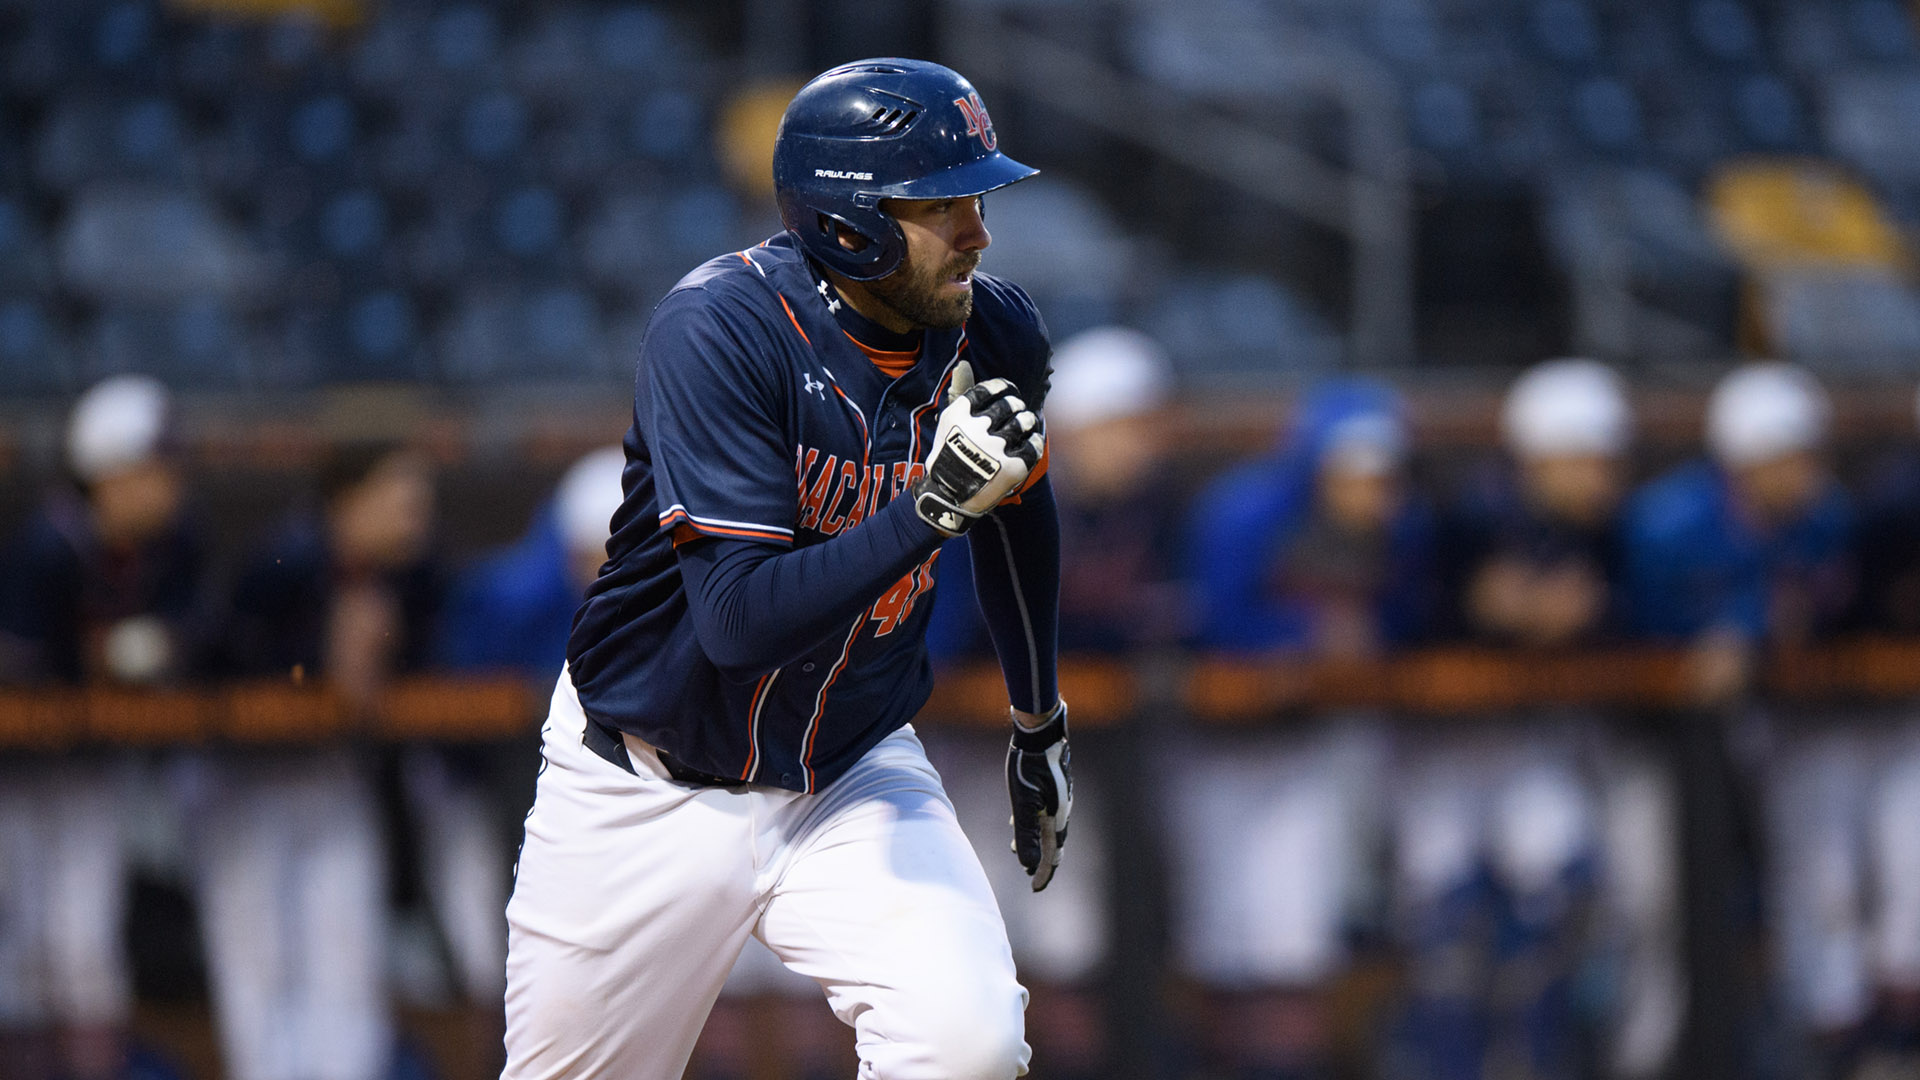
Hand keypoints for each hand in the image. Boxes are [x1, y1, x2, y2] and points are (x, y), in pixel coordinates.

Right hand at [911, 361, 1042, 536]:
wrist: (949, 499)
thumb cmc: (949, 457)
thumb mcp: (948, 424)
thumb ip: (960, 394)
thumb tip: (964, 364)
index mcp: (959, 415)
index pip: (989, 390)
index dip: (1003, 388)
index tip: (1008, 392)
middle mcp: (977, 430)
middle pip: (1009, 404)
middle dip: (1016, 406)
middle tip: (1017, 410)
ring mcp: (995, 450)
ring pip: (1023, 422)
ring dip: (1026, 420)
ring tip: (1024, 424)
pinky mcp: (1012, 468)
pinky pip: (1033, 445)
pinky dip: (1034, 440)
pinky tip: (1030, 442)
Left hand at [1007, 700, 1071, 890]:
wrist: (1040, 734)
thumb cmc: (1029, 767)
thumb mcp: (1024, 803)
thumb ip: (1026, 834)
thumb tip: (1029, 865)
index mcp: (1056, 818)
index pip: (1052, 854)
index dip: (1044, 873)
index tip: (1035, 889)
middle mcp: (1061, 811)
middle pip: (1053, 844)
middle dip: (1043, 862)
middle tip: (1032, 877)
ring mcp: (1057, 798)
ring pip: (1047, 828)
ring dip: (1036, 844)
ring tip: (1020, 854)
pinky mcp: (1051, 787)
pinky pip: (1042, 813)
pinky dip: (1032, 825)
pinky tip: (1019, 822)